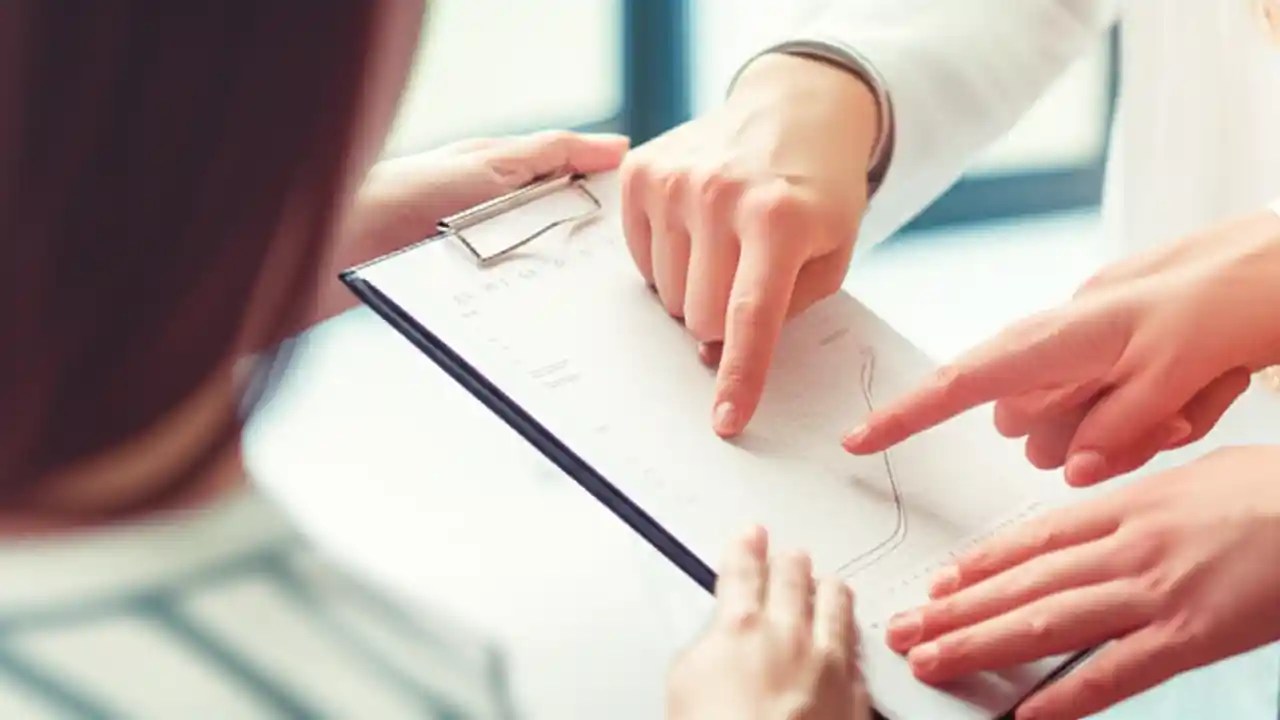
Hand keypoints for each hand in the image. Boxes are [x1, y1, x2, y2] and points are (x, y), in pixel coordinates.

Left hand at [314, 131, 628, 322]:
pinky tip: (549, 333)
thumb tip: (619, 147)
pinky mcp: (467, 302)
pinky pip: (512, 313)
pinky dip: (530, 320)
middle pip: (567, 249)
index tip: (649, 237)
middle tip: (630, 289)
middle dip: (593, 269)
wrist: (344, 244)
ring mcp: (485, 266)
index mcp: (514, 184)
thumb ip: (554, 154)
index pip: (583, 198)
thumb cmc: (412, 193)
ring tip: (595, 318)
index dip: (616, 217)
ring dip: (564, 301)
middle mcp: (503, 226)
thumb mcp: (492, 164)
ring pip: (543, 286)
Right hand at [621, 54, 881, 436]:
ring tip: (726, 245)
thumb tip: (715, 352)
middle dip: (723, 321)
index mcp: (778, 218)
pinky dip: (669, 259)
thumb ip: (785, 310)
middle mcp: (719, 195)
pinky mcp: (640, 172)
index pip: (750, 318)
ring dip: (695, 288)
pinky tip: (697, 228)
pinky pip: (641, 259)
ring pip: (667, 294)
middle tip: (748, 279)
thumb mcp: (832, 252)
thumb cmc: (818, 191)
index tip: (728, 421)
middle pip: (701, 317)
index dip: (740, 378)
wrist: (796, 107)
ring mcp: (674, 181)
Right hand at [666, 526, 870, 719]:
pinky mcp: (856, 694)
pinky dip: (850, 638)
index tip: (751, 536)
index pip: (743, 569)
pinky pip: (858, 651)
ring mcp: (829, 663)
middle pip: (794, 575)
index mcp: (741, 625)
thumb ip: (708, 644)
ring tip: (826, 584)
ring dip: (827, 589)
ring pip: (837, 602)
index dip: (746, 547)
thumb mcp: (686, 682)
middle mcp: (791, 635)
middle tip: (788, 556)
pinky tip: (846, 639)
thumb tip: (718, 634)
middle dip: (788, 561)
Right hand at [844, 210, 1279, 486]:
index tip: (858, 440)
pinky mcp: (1120, 342)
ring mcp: (1093, 336)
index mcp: (1065, 332)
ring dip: (1130, 428)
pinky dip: (1155, 412)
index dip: (906, 415)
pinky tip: (1202, 390)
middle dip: (1080, 437)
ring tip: (1197, 397)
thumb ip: (1111, 429)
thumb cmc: (1234, 300)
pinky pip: (1116, 400)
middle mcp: (1066, 331)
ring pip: (1081, 415)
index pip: (963, 383)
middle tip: (1161, 420)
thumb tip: (1064, 466)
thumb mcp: (1175, 378)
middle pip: (1033, 415)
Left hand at [883, 445, 1279, 719]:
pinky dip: (1067, 696)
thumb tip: (1093, 523)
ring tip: (933, 660)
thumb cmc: (1270, 491)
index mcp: (1125, 506)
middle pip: (1022, 582)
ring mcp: (1156, 592)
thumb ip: (1131, 507)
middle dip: (956, 610)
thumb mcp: (1186, 479)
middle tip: (905, 628)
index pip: (1031, 540)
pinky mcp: (1192, 637)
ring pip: (1048, 622)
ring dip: (982, 644)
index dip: (977, 565)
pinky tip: (1027, 714)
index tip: (937, 585)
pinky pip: (1117, 672)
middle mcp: (1127, 547)